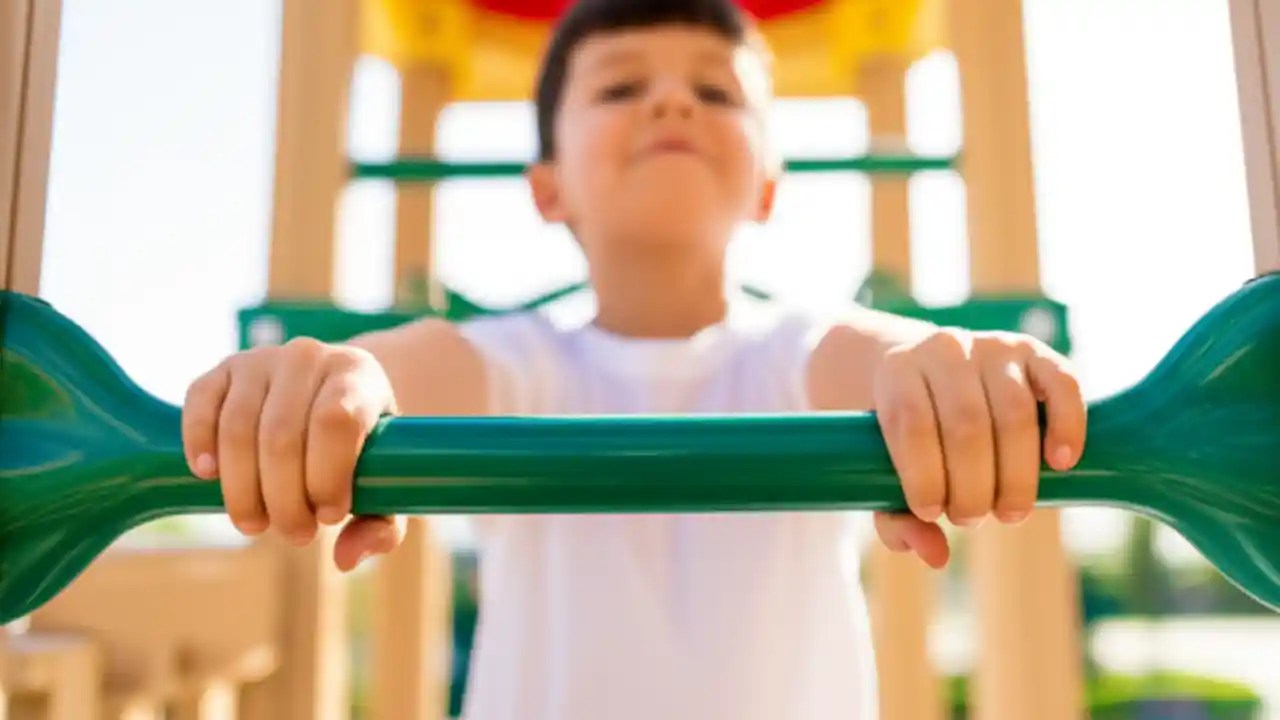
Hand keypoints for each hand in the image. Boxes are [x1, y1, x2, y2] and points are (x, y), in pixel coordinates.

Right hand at [182, 338, 403, 571]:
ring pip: (238, 427)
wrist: (331, 394)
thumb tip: (345, 558)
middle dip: (284, 498)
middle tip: (295, 535)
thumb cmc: (361, 448)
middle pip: (282, 435)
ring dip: (242, 488)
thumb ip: (381, 525)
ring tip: (256, 524)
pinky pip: (201, 402)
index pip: (336, 421)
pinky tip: (207, 476)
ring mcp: (262, 359)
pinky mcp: (223, 370)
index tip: (330, 517)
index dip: (328, 475)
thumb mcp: (385, 482)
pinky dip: (198, 441)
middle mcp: (309, 357)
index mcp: (357, 375)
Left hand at [871, 329, 1086, 567]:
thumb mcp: (881, 470)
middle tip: (972, 518)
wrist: (921, 370)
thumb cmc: (901, 436)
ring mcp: (992, 347)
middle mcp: (944, 349)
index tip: (931, 512)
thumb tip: (936, 556)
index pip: (911, 422)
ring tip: (1009, 511)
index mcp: (897, 372)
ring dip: (1017, 473)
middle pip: (966, 423)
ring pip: (1014, 412)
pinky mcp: (1035, 352)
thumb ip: (896, 516)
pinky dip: (1067, 425)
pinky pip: (1062, 383)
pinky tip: (1061, 464)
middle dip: (973, 485)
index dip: (924, 474)